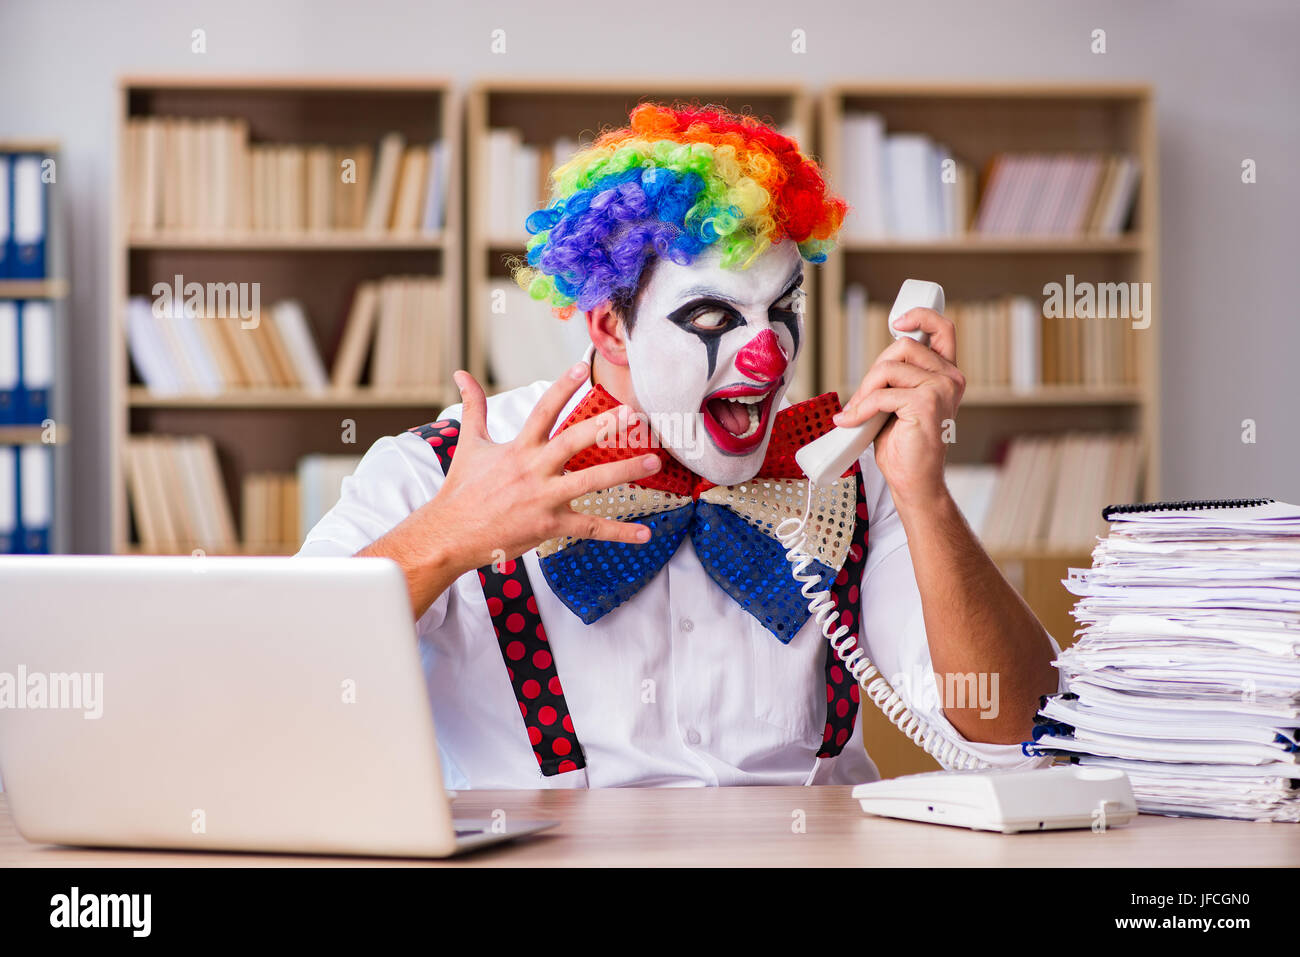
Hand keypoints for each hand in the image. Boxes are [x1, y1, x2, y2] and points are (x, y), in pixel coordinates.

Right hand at [422, 361, 661, 574]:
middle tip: (634, 416)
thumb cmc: (461, 490)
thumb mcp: (469, 444)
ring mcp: (544, 498)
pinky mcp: (550, 525)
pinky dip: (619, 532)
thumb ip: (474, 407)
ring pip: (591, 481)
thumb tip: (461, 374)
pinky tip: (644, 534)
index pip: (543, 410)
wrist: (450, 534)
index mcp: (518, 448)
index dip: (562, 387)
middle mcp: (534, 469)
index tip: (582, 367)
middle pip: (574, 442)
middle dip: (606, 427)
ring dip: (625, 471)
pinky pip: (590, 528)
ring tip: (653, 461)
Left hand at [831, 308, 964, 509]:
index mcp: (946, 375)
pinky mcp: (926, 403)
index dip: (920, 316)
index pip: (943, 329)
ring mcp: (941, 389)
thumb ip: (897, 379)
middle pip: (903, 347)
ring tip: (856, 412)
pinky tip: (853, 421)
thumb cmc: (906, 445)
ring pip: (889, 367)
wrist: (915, 480)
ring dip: (865, 390)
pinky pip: (882, 394)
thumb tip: (877, 365)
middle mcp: (950, 378)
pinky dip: (861, 408)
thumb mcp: (900, 402)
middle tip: (860, 399)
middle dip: (873, 371)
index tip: (897, 322)